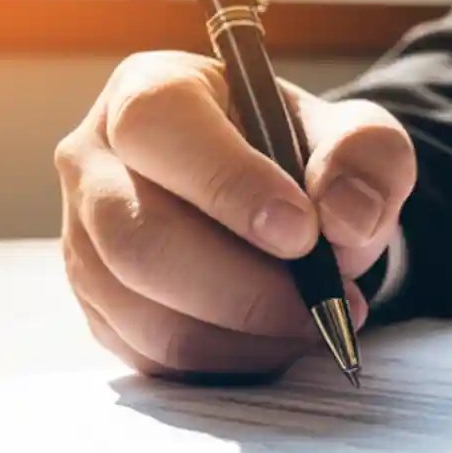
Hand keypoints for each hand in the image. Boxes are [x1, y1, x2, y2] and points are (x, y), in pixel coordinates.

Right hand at [55, 51, 415, 378]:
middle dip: (242, 287)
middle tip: (322, 303)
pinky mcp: (100, 309)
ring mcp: (85, 241)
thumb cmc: (303, 156)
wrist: (280, 203)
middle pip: (137, 237)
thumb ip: (366, 156)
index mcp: (147, 92)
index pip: (158, 127)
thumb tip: (346, 216)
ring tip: (315, 323)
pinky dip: (227, 360)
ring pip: (143, 310)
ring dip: (242, 334)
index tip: (302, 234)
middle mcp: (95, 162)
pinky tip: (280, 340)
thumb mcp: (355, 136)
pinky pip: (153, 354)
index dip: (228, 184)